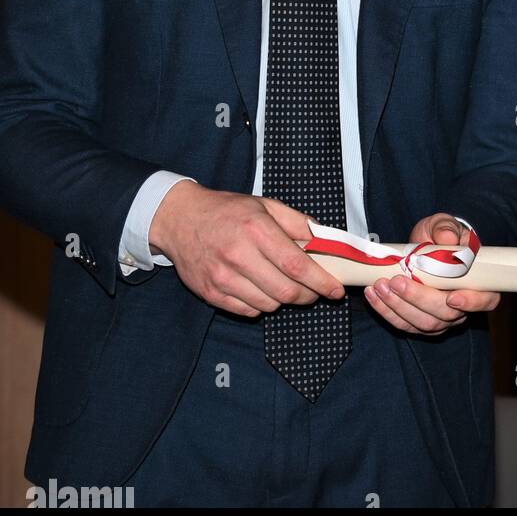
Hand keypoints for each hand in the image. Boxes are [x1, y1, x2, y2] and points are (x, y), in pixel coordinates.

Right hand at [149, 181, 345, 315]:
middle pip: (285, 292)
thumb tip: (325, 239)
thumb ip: (297, 222)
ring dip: (285, 301)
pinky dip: (262, 305)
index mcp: (256, 230)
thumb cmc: (227, 211)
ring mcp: (222, 278)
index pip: (296, 265)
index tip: (336, 289)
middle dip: (308, 295)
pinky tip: (262, 289)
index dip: (321, 281)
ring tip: (286, 285)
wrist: (180, 219)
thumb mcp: (265, 205)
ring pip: (268, 305)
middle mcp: (238, 255)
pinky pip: (248, 311)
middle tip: (314, 290)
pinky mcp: (211, 293)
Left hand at [363, 212, 499, 336]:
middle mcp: (462, 306)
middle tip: (397, 282)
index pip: (486, 300)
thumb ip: (445, 228)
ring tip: (380, 286)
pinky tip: (373, 295)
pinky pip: (404, 324)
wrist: (424, 246)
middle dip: (418, 299)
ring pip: (423, 324)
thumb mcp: (443, 224)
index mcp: (477, 282)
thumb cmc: (440, 236)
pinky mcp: (419, 322)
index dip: (472, 302)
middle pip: (445, 315)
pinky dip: (386, 311)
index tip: (452, 297)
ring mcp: (441, 318)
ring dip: (398, 306)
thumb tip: (448, 238)